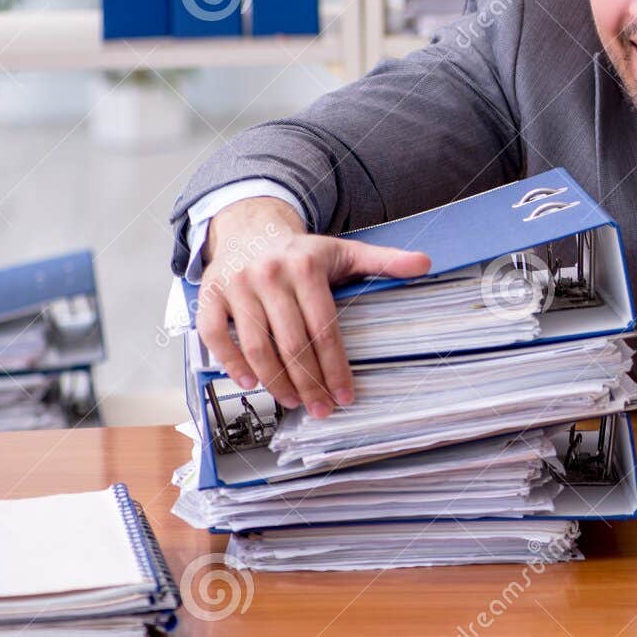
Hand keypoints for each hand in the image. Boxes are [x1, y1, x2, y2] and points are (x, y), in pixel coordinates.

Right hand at [194, 197, 429, 417]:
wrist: (250, 228)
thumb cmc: (300, 251)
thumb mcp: (344, 251)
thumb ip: (384, 261)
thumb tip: (425, 263)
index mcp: (306, 266)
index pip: (324, 328)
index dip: (335, 367)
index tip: (346, 395)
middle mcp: (270, 275)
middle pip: (292, 342)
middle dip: (309, 383)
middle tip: (321, 408)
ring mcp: (237, 285)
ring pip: (256, 344)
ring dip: (275, 380)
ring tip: (293, 401)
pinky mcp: (211, 296)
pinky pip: (216, 335)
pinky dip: (230, 362)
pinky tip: (250, 382)